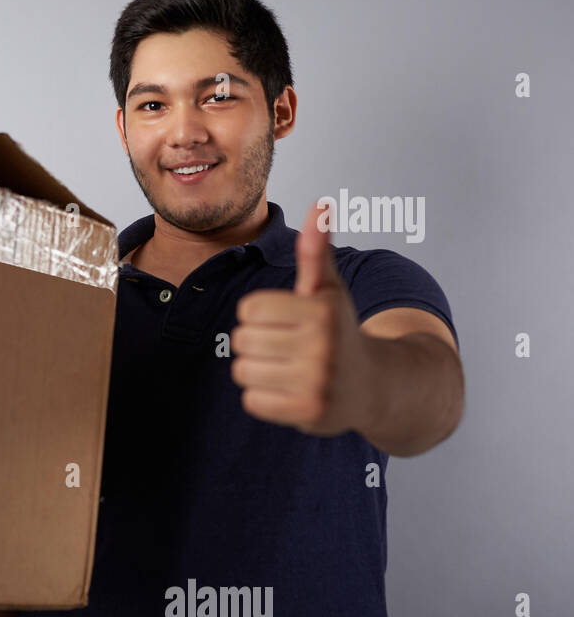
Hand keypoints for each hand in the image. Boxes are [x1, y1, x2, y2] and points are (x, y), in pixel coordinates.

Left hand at [229, 198, 374, 436]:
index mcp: (322, 310)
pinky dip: (264, 398)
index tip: (286, 322)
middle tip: (287, 349)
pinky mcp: (309, 412)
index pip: (249, 308)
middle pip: (241, 340)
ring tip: (288, 370)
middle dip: (257, 344)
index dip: (260, 315)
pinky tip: (289, 392)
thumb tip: (320, 204)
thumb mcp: (330, 290)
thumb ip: (316, 251)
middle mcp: (323, 344)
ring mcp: (317, 381)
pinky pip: (253, 401)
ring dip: (258, 372)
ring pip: (243, 372)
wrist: (376, 386)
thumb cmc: (340, 331)